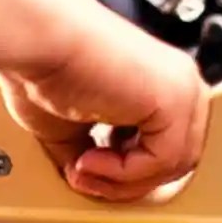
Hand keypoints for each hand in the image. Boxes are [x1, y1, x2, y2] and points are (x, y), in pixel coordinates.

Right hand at [1, 25, 210, 201]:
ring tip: (83, 167)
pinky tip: (90, 158)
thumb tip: (94, 181)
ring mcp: (182, 89)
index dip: (125, 172)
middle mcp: (178, 82)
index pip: (166, 146)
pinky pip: (164, 160)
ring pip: (174, 165)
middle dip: (127, 181)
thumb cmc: (45, 66)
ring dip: (122, 180)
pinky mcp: (176, 99)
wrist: (39, 41)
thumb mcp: (72, 128)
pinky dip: (124, 171)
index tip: (84, 171)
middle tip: (84, 177)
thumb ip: (95, 155)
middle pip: (176, 159)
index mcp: (159, 82)